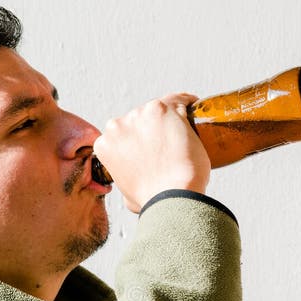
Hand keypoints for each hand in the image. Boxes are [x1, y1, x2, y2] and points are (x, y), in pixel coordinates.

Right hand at [92, 93, 210, 212]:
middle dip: (153, 127)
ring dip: (170, 115)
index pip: (123, 134)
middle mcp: (118, 125)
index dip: (139, 138)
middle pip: (140, 118)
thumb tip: (134, 185)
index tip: (154, 144)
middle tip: (172, 141)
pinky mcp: (165, 110)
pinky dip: (187, 101)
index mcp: (106, 144)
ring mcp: (141, 115)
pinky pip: (179, 100)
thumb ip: (126, 182)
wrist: (172, 197)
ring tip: (185, 128)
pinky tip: (194, 106)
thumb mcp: (126, 193)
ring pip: (159, 108)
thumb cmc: (153, 200)